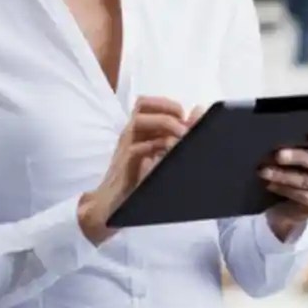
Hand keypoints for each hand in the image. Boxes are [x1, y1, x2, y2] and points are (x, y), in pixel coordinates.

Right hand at [79, 97, 193, 243]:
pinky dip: (154, 146)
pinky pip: (136, 149)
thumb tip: (196, 112)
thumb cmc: (135, 178)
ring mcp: (126, 147)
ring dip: (163, 123)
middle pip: (142, 105)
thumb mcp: (157, 155)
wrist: (111, 204)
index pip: (147, 104)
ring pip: (138, 122)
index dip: (167, 104)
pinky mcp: (125, 164)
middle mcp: (130, 134)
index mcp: (138, 131)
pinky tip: (168, 152)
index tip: (184, 115)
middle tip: (182, 121)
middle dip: (166, 108)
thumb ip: (174, 135)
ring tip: (181, 135)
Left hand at [261, 132, 307, 239]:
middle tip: (278, 155)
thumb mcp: (304, 147)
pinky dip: (284, 188)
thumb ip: (302, 139)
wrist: (298, 194)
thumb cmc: (301, 160)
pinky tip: (269, 183)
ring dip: (284, 176)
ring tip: (264, 170)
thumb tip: (281, 132)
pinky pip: (303, 196)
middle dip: (299, 158)